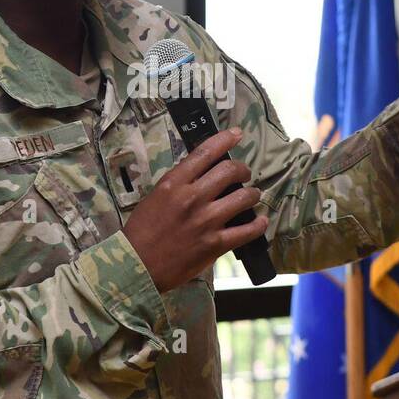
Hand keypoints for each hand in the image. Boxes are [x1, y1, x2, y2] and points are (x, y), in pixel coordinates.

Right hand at [122, 128, 268, 292]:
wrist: (136, 265)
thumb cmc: (141, 231)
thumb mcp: (155, 197)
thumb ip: (179, 184)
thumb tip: (202, 173)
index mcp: (174, 183)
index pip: (205, 153)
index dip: (225, 139)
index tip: (237, 134)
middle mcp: (192, 197)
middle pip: (229, 171)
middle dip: (242, 168)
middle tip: (244, 172)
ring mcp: (206, 221)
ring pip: (243, 197)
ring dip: (253, 194)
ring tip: (253, 195)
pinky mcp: (214, 244)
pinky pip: (246, 231)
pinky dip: (258, 225)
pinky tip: (261, 221)